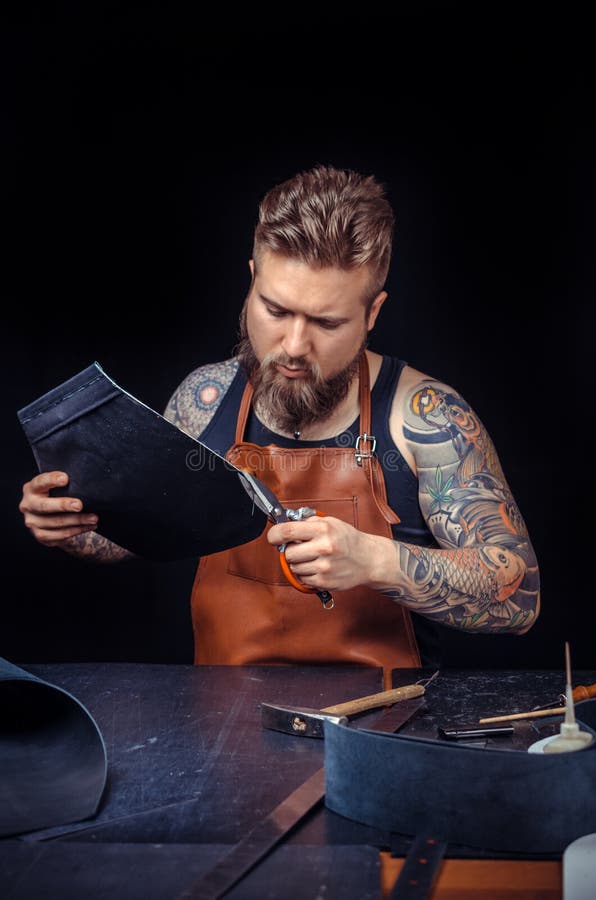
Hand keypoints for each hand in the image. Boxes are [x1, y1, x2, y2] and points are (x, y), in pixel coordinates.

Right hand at [19, 471, 97, 547]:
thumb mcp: (57, 487)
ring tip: (93, 518)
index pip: (39, 482)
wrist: (51, 516)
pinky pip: (60, 535)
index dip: (51, 480)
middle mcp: (28, 506)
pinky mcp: (41, 536)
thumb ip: (64, 484)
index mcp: (31, 489)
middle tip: (79, 505)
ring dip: (77, 521)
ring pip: (56, 523)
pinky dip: (77, 531)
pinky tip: (88, 526)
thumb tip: (84, 481)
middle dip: (63, 505)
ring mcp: (33, 522)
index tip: (65, 479)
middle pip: (44, 506)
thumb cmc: (57, 496)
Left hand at [267, 515, 393, 591]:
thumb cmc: (348, 539)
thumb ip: (307, 521)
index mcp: (323, 530)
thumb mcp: (330, 522)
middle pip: (288, 553)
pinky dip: (306, 574)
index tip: (273, 537)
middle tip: (301, 548)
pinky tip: (318, 568)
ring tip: (313, 558)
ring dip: (299, 563)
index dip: (274, 534)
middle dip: (291, 551)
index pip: (287, 531)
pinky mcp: (324, 582)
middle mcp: (323, 548)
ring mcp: (324, 567)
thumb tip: (284, 522)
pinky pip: (302, 579)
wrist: (368, 559)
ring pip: (294, 568)